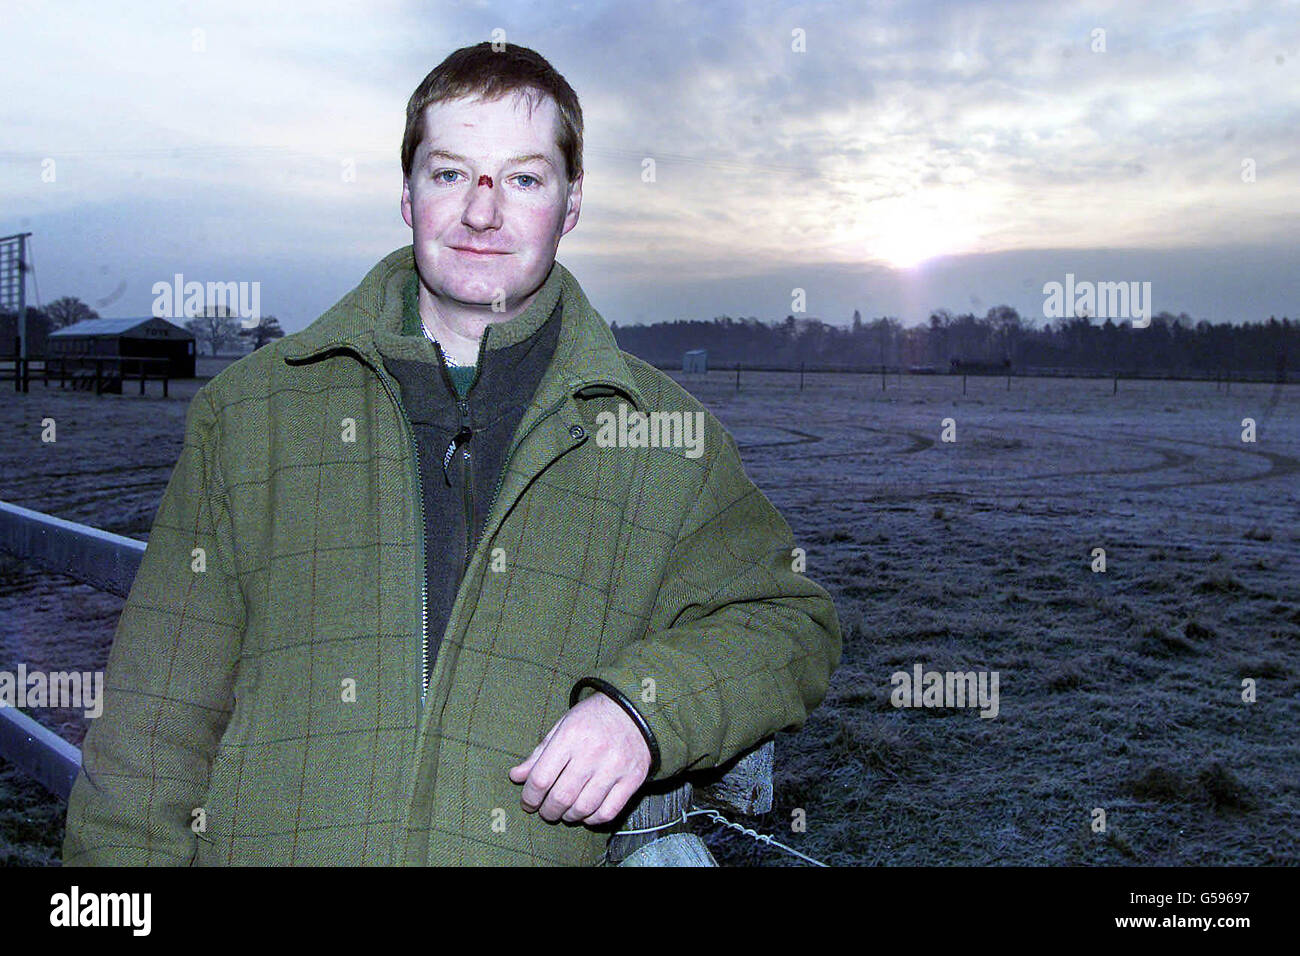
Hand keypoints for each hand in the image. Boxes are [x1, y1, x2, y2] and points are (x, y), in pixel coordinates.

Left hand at [508, 691, 651, 825]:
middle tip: (545, 811)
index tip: (528, 803)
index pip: (541, 778)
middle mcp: (592, 752)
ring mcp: (615, 767)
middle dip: (548, 811)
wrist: (637, 710)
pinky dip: (593, 819)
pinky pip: (608, 811)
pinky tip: (586, 814)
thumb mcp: (563, 725)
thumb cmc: (593, 717)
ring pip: (584, 808)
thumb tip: (516, 776)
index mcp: (570, 736)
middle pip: (561, 797)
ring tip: (564, 813)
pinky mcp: (633, 779)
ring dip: (568, 816)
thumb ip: (540, 753)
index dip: (529, 797)